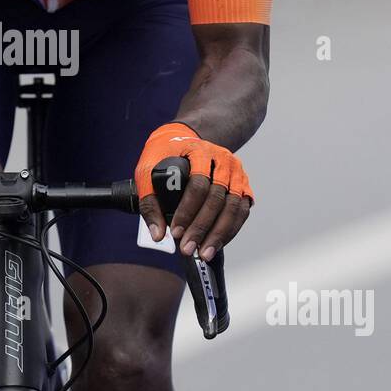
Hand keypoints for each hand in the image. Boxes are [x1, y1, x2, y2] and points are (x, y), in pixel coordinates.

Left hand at [135, 121, 252, 260]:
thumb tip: (157, 234)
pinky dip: (231, 230)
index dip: (187, 211)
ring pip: (234, 207)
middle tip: (188, 248)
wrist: (185, 137)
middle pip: (218, 198)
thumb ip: (149, 201)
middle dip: (202, 227)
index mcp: (200, 152)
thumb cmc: (166, 153)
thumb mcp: (147, 169)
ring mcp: (236, 173)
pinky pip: (242, 211)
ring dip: (220, 233)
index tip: (175, 231)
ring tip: (204, 252)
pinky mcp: (242, 185)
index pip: (198, 184)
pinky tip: (217, 243)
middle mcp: (223, 161)